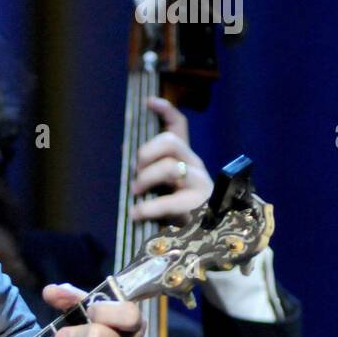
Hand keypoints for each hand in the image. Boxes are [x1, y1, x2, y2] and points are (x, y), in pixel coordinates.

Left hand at [131, 96, 212, 224]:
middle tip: (135, 169)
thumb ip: (151, 171)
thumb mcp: (166, 186)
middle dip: (147, 152)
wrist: (211, 235)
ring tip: (135, 192)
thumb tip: (126, 156)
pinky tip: (136, 214)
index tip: (149, 102)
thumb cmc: (183, 209)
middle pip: (171, 142)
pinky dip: (147, 208)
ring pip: (170, 167)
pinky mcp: (198, 203)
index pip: (179, 126)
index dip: (165, 111)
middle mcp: (194, 164)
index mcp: (186, 157)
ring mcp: (198, 182)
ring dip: (146, 177)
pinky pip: (170, 201)